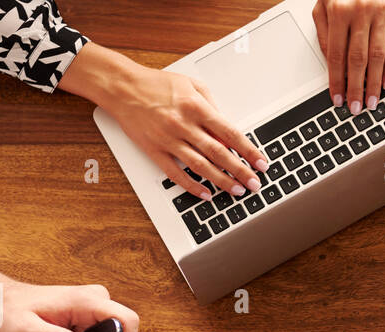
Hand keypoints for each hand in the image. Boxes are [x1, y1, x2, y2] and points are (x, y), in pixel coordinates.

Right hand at [60, 43, 266, 197]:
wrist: (123, 87)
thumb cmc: (157, 84)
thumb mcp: (191, 85)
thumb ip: (211, 106)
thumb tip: (226, 130)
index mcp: (196, 107)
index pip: (230, 133)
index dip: (249, 150)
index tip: (261, 163)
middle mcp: (183, 124)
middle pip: (218, 153)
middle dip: (240, 170)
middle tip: (254, 184)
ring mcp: (168, 139)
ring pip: (200, 166)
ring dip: (221, 181)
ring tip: (236, 190)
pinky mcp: (154, 150)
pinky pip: (175, 173)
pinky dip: (192, 186)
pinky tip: (205, 194)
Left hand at [313, 0, 384, 113]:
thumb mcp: (324, 1)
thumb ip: (324, 30)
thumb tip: (331, 62)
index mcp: (339, 10)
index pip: (337, 55)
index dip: (336, 80)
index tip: (336, 98)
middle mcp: (360, 11)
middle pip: (358, 60)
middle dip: (356, 88)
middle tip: (355, 108)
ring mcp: (380, 12)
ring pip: (377, 56)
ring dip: (374, 82)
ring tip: (372, 101)